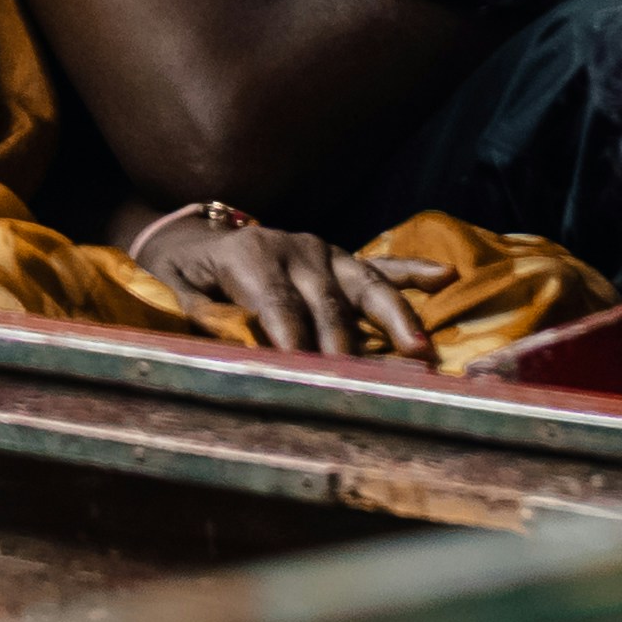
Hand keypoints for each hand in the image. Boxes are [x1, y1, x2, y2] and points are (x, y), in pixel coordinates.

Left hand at [131, 198, 425, 364]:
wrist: (194, 237)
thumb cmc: (187, 273)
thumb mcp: (177, 290)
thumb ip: (198, 314)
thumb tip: (222, 338)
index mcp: (250, 256)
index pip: (278, 306)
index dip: (293, 341)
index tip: (309, 373)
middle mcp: (294, 248)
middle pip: (327, 304)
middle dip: (347, 345)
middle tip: (366, 384)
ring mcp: (324, 251)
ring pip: (366, 286)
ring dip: (395, 318)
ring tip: (420, 349)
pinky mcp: (341, 258)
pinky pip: (383, 266)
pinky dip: (414, 271)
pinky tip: (445, 276)